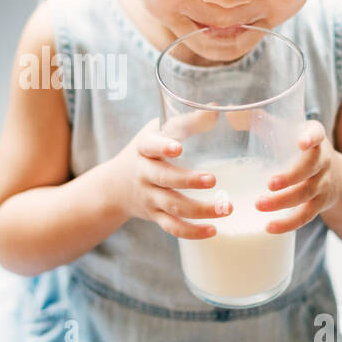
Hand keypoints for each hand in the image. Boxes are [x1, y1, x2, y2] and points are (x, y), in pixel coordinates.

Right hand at [109, 114, 232, 239]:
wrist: (114, 187)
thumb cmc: (148, 151)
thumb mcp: (159, 131)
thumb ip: (187, 121)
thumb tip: (217, 109)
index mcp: (144, 148)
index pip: (150, 145)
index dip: (163, 146)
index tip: (177, 148)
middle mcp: (144, 173)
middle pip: (164, 178)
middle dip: (188, 180)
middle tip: (213, 179)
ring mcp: (149, 197)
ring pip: (173, 206)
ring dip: (200, 209)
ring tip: (226, 208)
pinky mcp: (155, 216)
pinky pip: (172, 227)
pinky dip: (192, 232)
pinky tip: (213, 230)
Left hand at [254, 120, 341, 232]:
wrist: (332, 174)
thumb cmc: (296, 146)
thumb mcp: (283, 129)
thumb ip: (258, 120)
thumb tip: (228, 112)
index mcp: (313, 136)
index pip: (316, 133)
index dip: (311, 137)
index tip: (301, 142)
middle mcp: (323, 159)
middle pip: (310, 168)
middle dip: (291, 177)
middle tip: (269, 184)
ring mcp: (322, 184)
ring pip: (306, 194)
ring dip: (283, 202)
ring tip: (258, 205)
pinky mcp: (319, 205)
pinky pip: (305, 216)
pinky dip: (288, 224)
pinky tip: (269, 227)